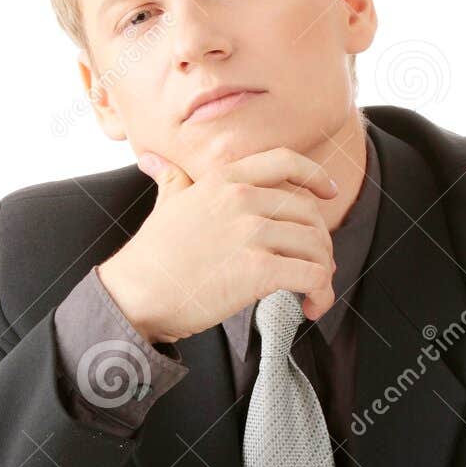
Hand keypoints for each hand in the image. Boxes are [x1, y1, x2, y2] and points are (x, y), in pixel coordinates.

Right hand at [97, 146, 339, 343]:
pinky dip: (322, 293)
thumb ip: (172, 178)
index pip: (286, 162)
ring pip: (317, 245)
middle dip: (320, 241)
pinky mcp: (258, 270)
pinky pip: (312, 276)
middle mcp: (242, 198)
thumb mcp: (166, 204)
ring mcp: (251, 233)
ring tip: (314, 292)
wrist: (136, 293)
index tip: (329, 192)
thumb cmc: (152, 254)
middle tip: (315, 264)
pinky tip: (311, 307)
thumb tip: (152, 160)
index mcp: (225, 178)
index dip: (316, 176)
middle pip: (309, 212)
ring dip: (324, 272)